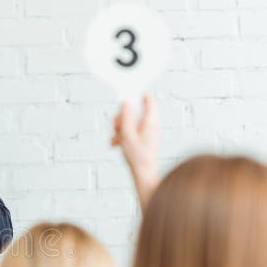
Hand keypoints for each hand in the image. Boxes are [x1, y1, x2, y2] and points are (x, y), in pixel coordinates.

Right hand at [111, 94, 159, 209]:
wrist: (144, 172)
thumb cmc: (138, 156)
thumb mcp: (127, 134)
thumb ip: (126, 116)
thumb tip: (126, 103)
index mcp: (150, 120)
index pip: (148, 99)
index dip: (137, 95)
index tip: (126, 94)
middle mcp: (151, 124)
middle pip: (135, 111)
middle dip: (122, 117)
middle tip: (116, 126)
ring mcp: (148, 132)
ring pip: (131, 122)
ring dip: (120, 129)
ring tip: (115, 139)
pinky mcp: (144, 139)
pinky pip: (132, 131)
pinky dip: (123, 135)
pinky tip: (116, 144)